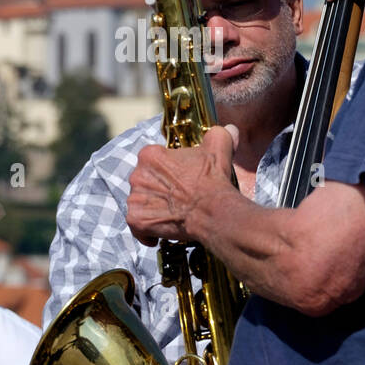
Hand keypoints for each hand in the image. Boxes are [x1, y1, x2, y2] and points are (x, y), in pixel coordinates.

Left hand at [126, 125, 237, 245]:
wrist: (213, 211)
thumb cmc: (213, 179)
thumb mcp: (218, 147)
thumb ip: (218, 134)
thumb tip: (229, 129)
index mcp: (150, 155)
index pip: (153, 162)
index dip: (167, 172)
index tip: (179, 180)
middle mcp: (137, 175)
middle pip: (144, 182)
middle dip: (157, 190)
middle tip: (176, 198)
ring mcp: (135, 199)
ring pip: (140, 203)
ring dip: (152, 209)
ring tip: (170, 215)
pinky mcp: (136, 220)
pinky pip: (136, 226)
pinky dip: (145, 232)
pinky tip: (159, 235)